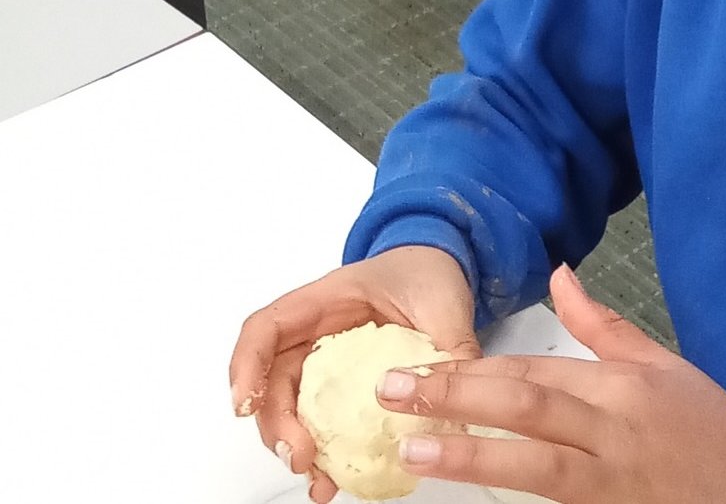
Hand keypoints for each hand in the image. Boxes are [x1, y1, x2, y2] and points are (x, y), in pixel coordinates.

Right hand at [229, 246, 478, 503]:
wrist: (439, 268)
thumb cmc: (427, 273)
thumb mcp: (443, 301)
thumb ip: (450, 343)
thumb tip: (457, 390)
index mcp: (328, 300)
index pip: (268, 327)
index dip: (248, 364)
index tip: (247, 404)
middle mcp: (316, 333)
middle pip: (273, 379)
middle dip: (276, 423)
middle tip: (301, 457)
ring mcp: (327, 363)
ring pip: (292, 406)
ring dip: (295, 444)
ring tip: (318, 478)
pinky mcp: (344, 388)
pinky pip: (324, 421)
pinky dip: (324, 451)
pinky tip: (335, 479)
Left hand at [376, 265, 725, 503]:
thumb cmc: (712, 427)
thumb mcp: (662, 366)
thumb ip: (602, 325)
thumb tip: (559, 275)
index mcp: (623, 388)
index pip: (534, 372)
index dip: (472, 369)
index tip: (416, 367)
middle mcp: (614, 434)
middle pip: (525, 410)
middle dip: (456, 399)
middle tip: (392, 394)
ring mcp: (614, 486)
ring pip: (535, 468)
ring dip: (471, 457)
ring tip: (413, 451)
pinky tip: (474, 500)